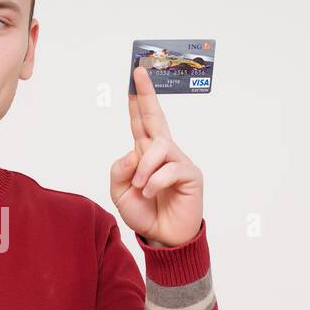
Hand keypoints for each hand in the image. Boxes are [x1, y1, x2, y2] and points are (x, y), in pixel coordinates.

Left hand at [109, 65, 204, 247]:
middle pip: (155, 117)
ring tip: (139, 187)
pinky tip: (150, 193)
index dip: (137, 100)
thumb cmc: (145, 213)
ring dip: (144, 168)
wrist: (163, 238)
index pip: (139, 122)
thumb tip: (132, 152)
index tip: (133, 76)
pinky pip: (169, 168)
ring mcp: (178, 161)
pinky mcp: (191, 174)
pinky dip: (154, 182)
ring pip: (159, 146)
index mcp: (144, 153)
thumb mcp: (120, 193)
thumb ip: (118, 171)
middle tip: (138, 72)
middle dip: (146, 94)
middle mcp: (162, 152)